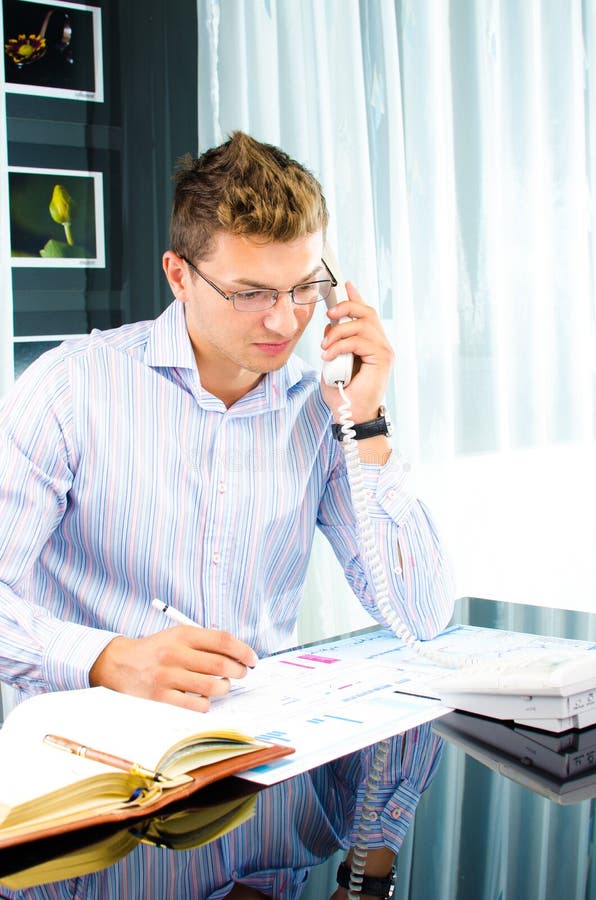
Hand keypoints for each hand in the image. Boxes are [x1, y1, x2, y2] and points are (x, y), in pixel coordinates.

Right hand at [89, 626, 257, 711]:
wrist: (120, 664)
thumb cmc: (157, 650)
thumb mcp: (177, 635)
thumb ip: (205, 641)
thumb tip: (238, 653)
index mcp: (183, 634)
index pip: (223, 640)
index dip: (243, 650)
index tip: (252, 659)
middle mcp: (175, 653)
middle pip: (221, 664)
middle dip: (239, 671)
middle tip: (242, 673)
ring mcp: (167, 676)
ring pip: (212, 686)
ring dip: (225, 688)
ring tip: (223, 686)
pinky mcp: (161, 697)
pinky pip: (196, 704)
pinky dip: (206, 703)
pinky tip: (204, 698)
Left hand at [320, 281, 394, 424]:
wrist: (351, 415)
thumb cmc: (342, 393)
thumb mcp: (332, 361)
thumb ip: (333, 342)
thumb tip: (330, 325)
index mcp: (370, 344)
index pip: (366, 314)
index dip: (356, 297)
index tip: (346, 284)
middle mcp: (381, 344)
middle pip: (366, 312)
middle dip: (346, 307)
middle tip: (329, 315)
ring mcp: (384, 351)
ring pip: (362, 324)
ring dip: (338, 333)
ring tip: (325, 348)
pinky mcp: (383, 359)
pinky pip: (359, 341)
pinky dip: (340, 346)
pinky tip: (330, 356)